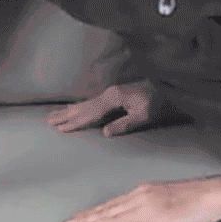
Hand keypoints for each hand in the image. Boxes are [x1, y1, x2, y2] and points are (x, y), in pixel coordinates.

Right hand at [48, 83, 166, 137]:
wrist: (172, 88)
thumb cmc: (161, 103)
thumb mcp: (145, 116)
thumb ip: (125, 124)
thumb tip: (104, 133)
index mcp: (114, 98)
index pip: (90, 113)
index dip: (75, 122)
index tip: (60, 129)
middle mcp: (110, 93)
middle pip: (83, 107)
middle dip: (66, 115)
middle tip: (48, 122)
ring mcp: (112, 93)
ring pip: (86, 104)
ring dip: (70, 111)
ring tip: (55, 115)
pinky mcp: (116, 95)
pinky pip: (93, 103)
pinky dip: (81, 107)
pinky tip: (77, 109)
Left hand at [66, 177, 220, 221]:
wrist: (213, 195)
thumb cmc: (195, 198)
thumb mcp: (167, 197)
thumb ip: (151, 204)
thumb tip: (140, 214)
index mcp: (142, 191)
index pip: (112, 203)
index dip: (93, 211)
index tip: (79, 216)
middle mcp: (140, 198)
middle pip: (106, 211)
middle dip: (85, 219)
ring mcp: (146, 211)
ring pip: (111, 221)